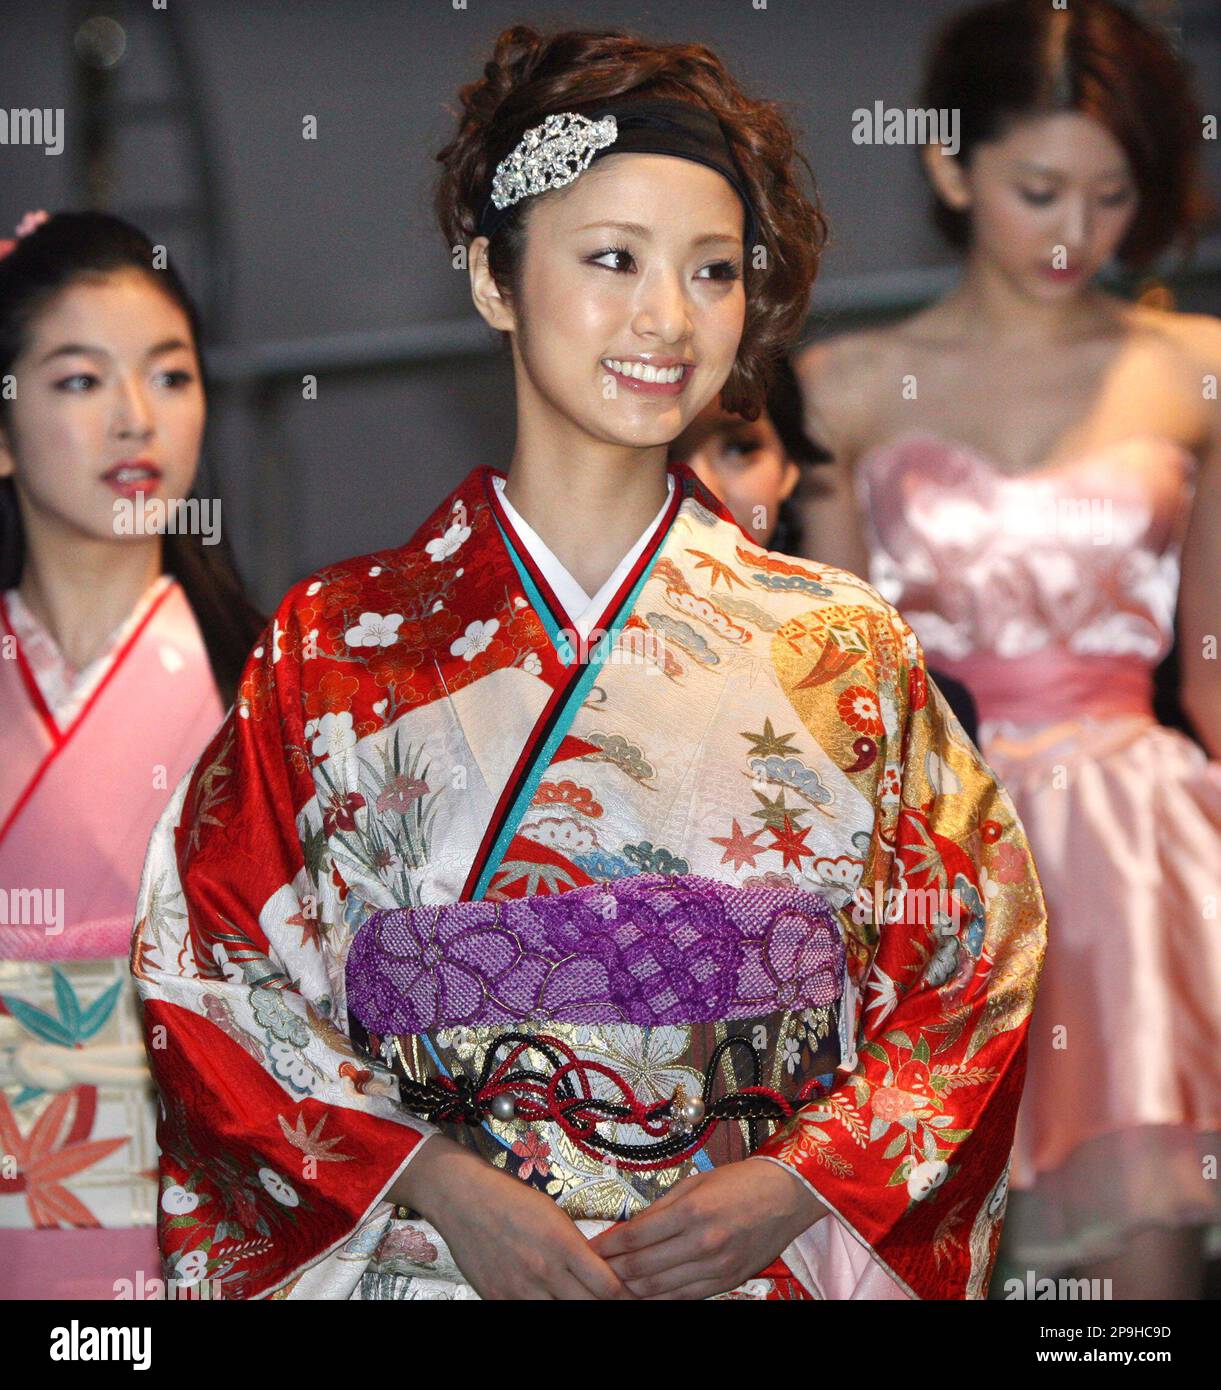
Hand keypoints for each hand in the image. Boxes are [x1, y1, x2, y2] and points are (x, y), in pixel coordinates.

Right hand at [390, 1136, 635, 1299]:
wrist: (463, 1198)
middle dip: (604, 1307)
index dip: (625, 1297)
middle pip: (590, 1307)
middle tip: (610, 1302)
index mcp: (563, 1243)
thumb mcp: (555, 1215)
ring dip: (576, 1309)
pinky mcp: (498, 1299)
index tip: (632, 1297)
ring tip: (580, 1300)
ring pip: (561, 1315)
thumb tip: (603, 1275)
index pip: (608, 1288)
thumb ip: (578, 1248)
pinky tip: (551, 1300)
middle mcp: (544, 1270)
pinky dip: (545, 1310)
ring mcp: (519, 1289)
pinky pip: (529, 1315)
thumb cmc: (512, 1200)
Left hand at [587, 1157, 826, 1299]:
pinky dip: (660, 1298)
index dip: (607, 1245)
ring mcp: (716, 1266)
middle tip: (595, 1268)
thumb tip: (629, 1227)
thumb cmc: (741, 1182)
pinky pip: (685, 1297)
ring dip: (632, 1289)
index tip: (591, 1246)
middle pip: (642, 1268)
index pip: (635, 1236)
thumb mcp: (694, 1183)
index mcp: (691, 1211)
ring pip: (660, 1289)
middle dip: (613, 1270)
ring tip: (614, 1284)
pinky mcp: (727, 1280)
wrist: (786, 1195)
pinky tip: (645, 1293)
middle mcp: (702, 1242)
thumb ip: (660, 1207)